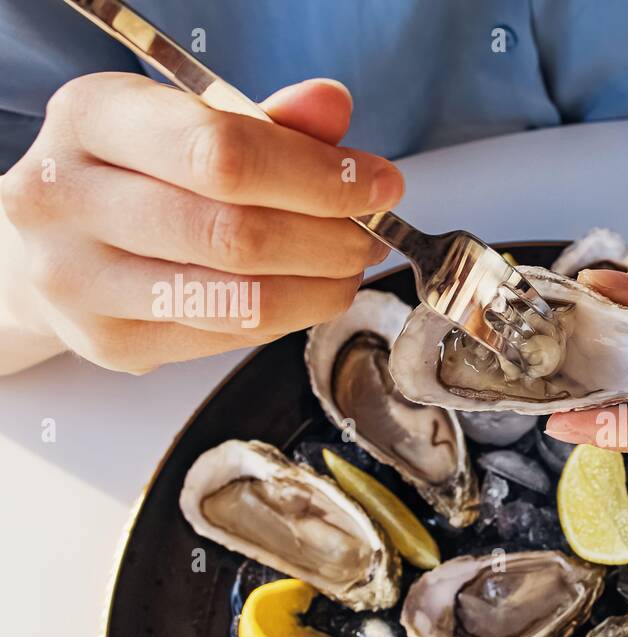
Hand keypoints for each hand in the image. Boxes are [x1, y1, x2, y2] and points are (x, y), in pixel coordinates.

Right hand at [0, 72, 401, 372]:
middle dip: (328, 239)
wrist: (53, 240)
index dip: (318, 177)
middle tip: (368, 237)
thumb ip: (269, 121)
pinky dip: (287, 317)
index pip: (224, 154)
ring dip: (319, 287)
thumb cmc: (134, 173)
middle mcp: (67, 198)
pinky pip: (227, 337)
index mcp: (91, 118)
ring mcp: (78, 279)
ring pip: (238, 298)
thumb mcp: (191, 122)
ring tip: (346, 267)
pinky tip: (303, 293)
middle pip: (235, 234)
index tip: (376, 186)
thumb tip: (332, 106)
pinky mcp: (107, 341)